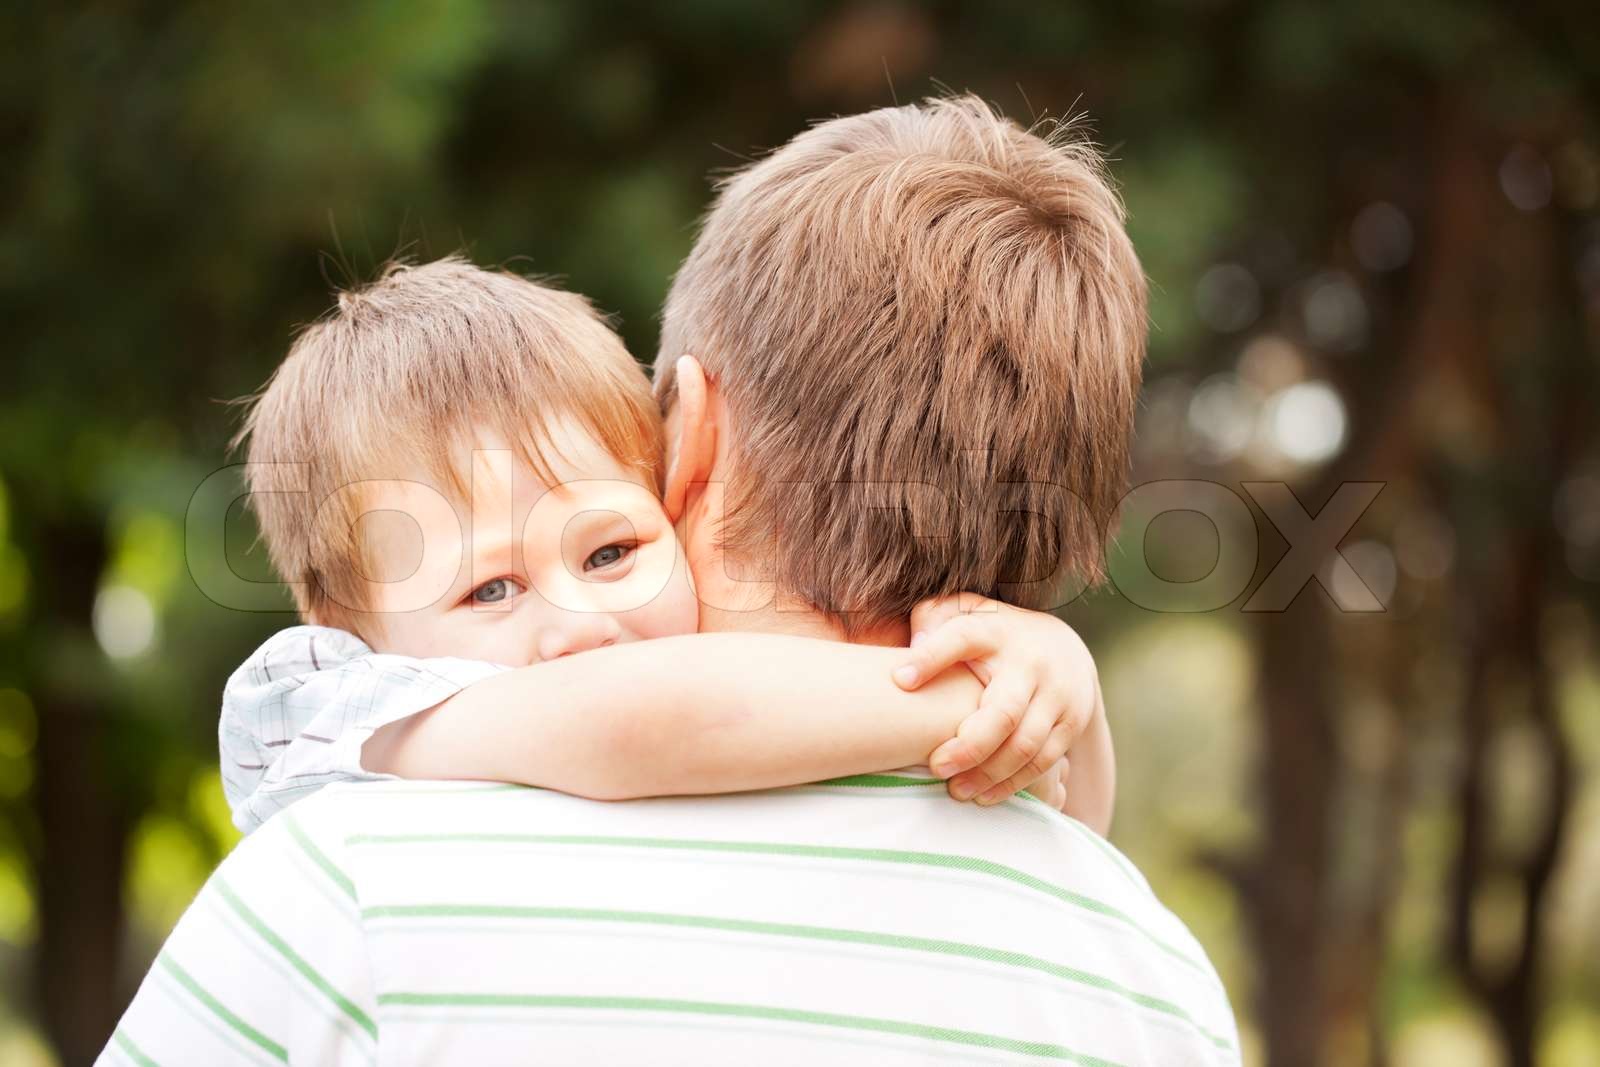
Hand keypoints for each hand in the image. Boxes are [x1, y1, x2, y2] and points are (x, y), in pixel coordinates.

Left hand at [892, 593, 1101, 805]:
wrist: (1064, 647)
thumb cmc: (991, 637)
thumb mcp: (964, 614)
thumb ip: (931, 623)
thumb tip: (902, 669)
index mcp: (994, 632)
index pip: (962, 637)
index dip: (931, 657)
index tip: (900, 680)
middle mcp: (1030, 662)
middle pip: (1003, 713)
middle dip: (969, 747)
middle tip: (936, 768)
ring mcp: (1056, 693)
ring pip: (1024, 745)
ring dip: (988, 774)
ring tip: (957, 791)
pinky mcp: (1072, 721)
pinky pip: (1044, 761)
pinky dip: (1013, 784)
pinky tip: (985, 796)